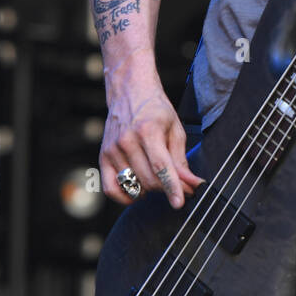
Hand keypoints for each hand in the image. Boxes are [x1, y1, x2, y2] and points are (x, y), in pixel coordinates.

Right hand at [100, 60, 205, 208]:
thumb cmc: (156, 110)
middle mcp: (127, 141)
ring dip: (149, 190)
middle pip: (149, 180)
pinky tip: (137, 192)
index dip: (172, 187)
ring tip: (157, 178)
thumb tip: (192, 185)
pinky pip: (110, 189)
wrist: (129, 92)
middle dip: (167, 188)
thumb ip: (181, 160)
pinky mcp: (103, 156)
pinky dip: (124, 197)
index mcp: (148, 131)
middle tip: (178, 184)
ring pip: (133, 186)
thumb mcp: (175, 129)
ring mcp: (112, 149)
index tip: (180, 203)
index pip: (161, 167)